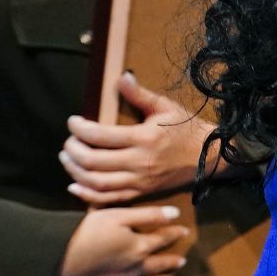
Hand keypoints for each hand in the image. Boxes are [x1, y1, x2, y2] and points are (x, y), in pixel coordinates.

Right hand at [47, 205, 189, 275]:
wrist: (54, 263)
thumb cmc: (85, 233)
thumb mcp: (116, 216)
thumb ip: (148, 215)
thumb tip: (176, 214)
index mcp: (139, 247)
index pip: (163, 239)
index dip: (175, 233)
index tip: (184, 231)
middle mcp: (136, 270)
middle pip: (159, 266)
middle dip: (172, 262)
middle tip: (181, 261)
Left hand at [61, 72, 215, 205]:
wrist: (209, 156)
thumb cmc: (187, 129)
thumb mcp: (166, 107)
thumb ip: (140, 95)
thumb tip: (121, 77)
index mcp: (144, 138)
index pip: (100, 135)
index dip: (79, 128)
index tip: (73, 121)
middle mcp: (139, 162)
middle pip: (92, 161)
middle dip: (73, 149)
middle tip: (69, 140)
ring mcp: (139, 181)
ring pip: (96, 182)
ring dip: (74, 171)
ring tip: (67, 158)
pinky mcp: (140, 192)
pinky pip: (108, 199)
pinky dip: (87, 194)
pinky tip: (75, 184)